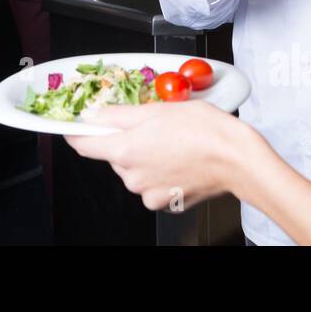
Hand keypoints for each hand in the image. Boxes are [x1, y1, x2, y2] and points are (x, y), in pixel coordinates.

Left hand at [65, 100, 258, 210]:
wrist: (237, 159)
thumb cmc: (204, 131)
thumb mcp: (157, 109)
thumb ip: (119, 114)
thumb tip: (94, 114)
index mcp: (126, 151)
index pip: (84, 144)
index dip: (76, 132)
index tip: (73, 124)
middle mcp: (132, 176)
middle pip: (113, 154)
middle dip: (124, 139)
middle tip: (148, 124)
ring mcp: (148, 192)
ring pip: (133, 168)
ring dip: (143, 154)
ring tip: (170, 141)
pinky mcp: (164, 202)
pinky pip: (150, 183)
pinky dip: (158, 171)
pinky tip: (177, 159)